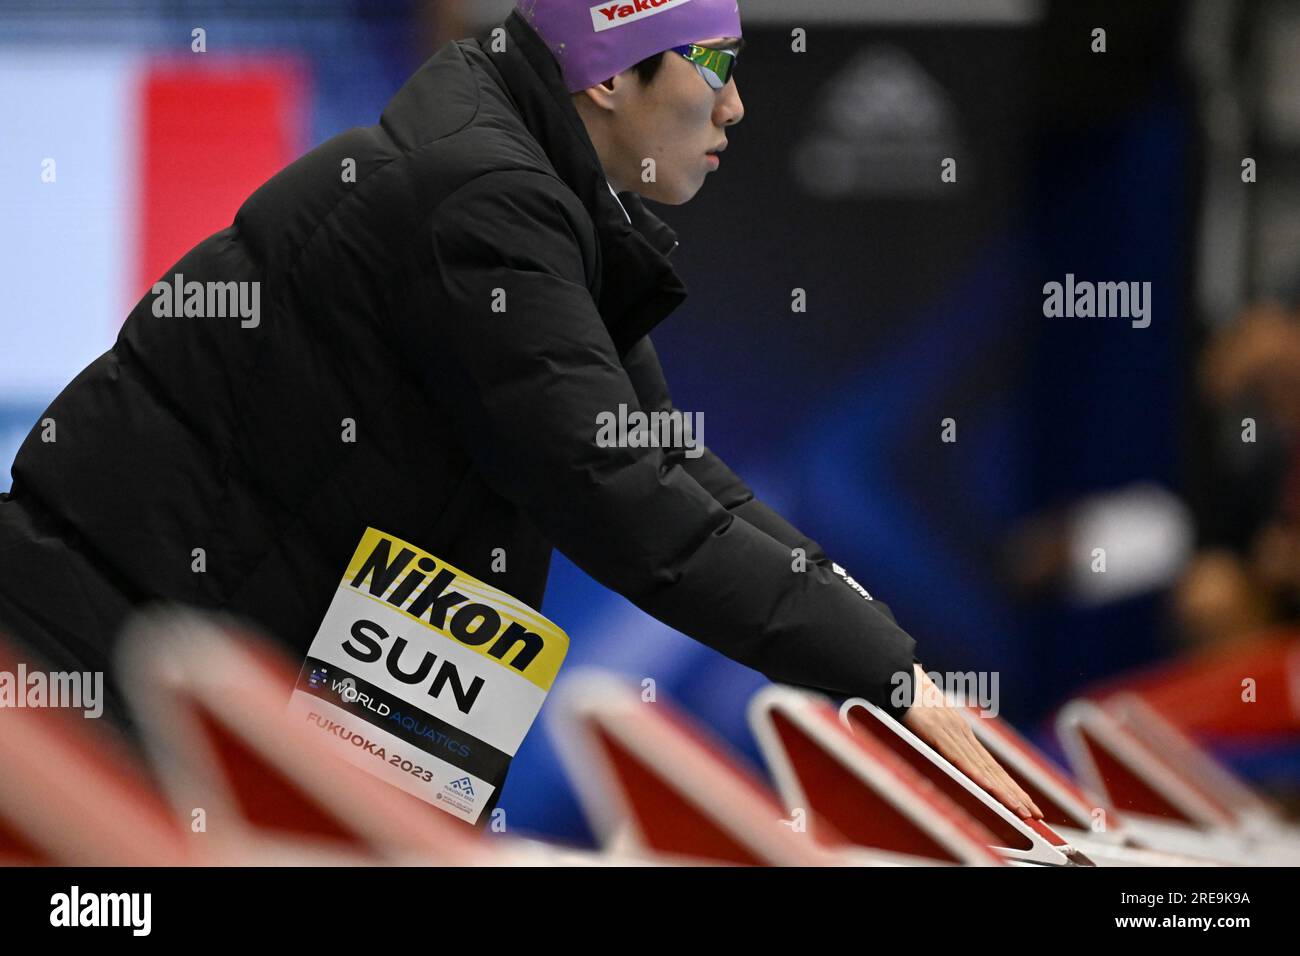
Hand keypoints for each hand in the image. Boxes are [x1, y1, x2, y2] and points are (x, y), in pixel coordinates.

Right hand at [900, 664, 1042, 819]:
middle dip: (1014, 794)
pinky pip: (957, 756)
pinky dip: (974, 773)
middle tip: (1034, 814)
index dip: (1010, 786)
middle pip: (993, 769)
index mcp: (961, 733)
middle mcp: (962, 733)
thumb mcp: (928, 722)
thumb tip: (946, 757)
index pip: (991, 765)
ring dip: (1001, 790)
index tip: (1027, 804)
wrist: (896, 675)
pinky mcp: (935, 731)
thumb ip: (939, 739)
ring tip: (1017, 809)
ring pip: (981, 767)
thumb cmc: (909, 698)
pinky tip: (988, 786)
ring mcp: (950, 731)